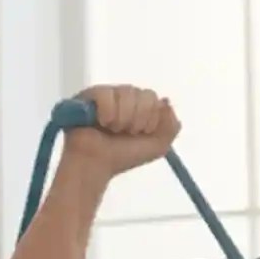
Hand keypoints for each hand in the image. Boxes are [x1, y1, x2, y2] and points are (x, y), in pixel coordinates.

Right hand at [62, 84, 180, 179]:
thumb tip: (166, 102)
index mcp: (140, 106)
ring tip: (112, 130)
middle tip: (126, 132)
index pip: (154, 98)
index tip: (141, 132)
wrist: (97, 165)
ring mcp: (107, 94)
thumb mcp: (158, 146)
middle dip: (138, 119)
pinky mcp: (88, 95)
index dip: (151, 117)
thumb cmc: (123, 156)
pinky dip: (107, 111)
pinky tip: (102, 123)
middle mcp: (125, 97)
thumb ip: (171, 126)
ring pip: (127, 93)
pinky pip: (106, 94)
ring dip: (123, 118)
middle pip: (144, 94)